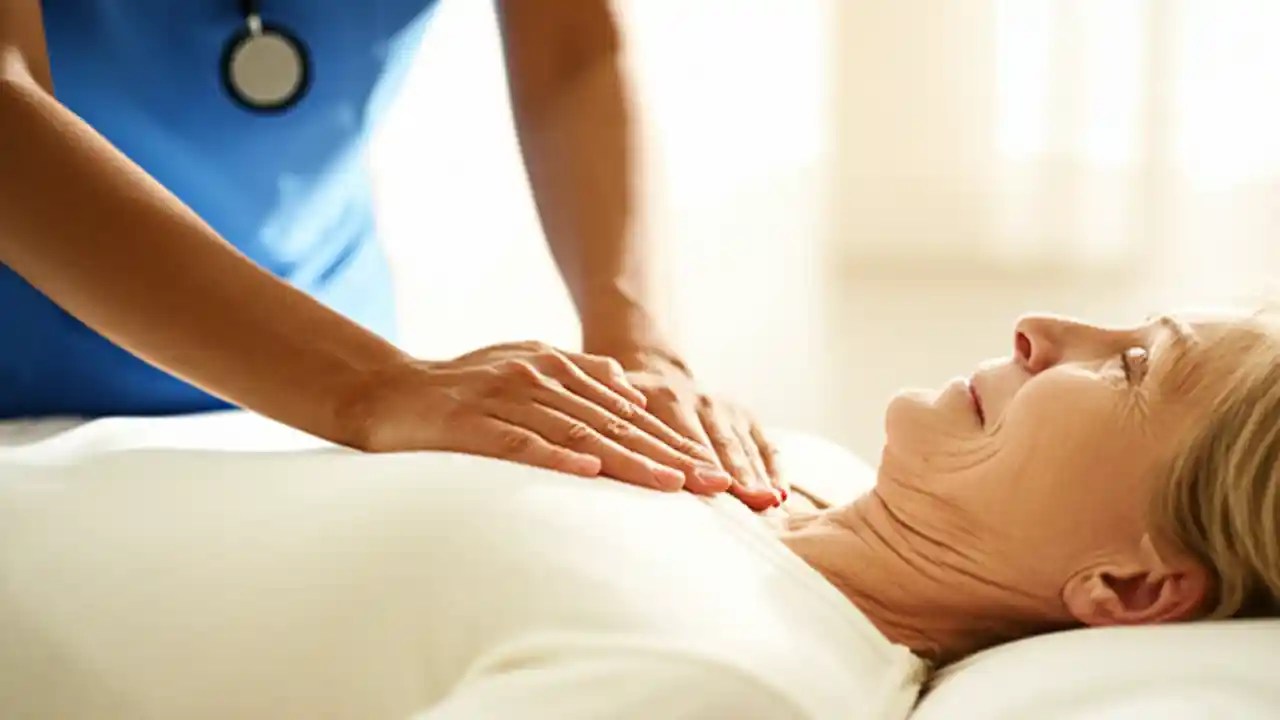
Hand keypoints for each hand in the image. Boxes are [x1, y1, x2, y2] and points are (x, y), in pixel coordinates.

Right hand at [337, 341, 733, 492]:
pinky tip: (589, 473)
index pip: (625, 411)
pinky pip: (520, 444)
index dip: (670, 440)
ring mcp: (505, 399)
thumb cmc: (460, 386)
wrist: (386, 390)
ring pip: (579, 434)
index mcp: (554, 366)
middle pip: (615, 424)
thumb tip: (631, 391)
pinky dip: (555, 458)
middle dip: (668, 455)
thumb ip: (576, 372)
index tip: (710, 470)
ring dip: (629, 462)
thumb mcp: (523, 363)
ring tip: (671, 486)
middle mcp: (537, 377)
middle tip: (712, 484)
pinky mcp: (471, 424)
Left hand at [615, 350, 785, 511]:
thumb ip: (609, 419)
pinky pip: (763, 442)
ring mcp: (726, 408)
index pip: (684, 439)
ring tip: (771, 502)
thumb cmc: (625, 400)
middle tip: (752, 502)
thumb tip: (597, 447)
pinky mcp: (743, 416)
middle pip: (721, 444)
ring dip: (758, 474)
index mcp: (665, 400)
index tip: (715, 486)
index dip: (699, 463)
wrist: (654, 370)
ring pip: (744, 445)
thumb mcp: (611, 401)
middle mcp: (701, 401)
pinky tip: (781, 490)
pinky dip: (774, 466)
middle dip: (738, 474)